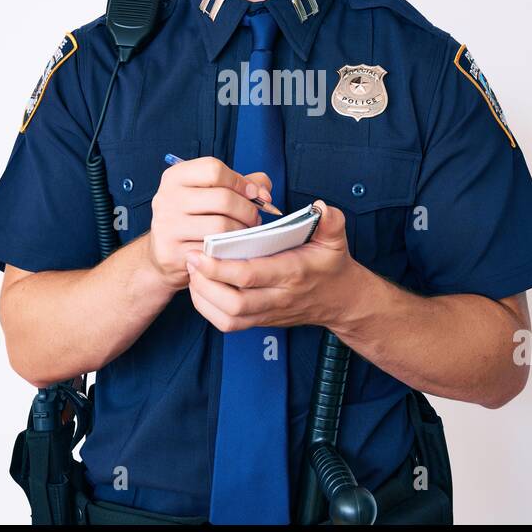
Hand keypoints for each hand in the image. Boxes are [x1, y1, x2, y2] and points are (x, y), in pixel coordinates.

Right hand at [145, 156, 274, 291]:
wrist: (164, 253)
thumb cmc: (194, 218)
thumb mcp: (211, 193)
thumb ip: (240, 184)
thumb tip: (265, 192)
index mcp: (175, 177)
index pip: (213, 169)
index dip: (240, 181)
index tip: (253, 193)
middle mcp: (167, 198)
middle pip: (223, 198)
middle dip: (247, 210)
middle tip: (254, 218)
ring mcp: (168, 226)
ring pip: (221, 225)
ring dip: (242, 231)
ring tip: (245, 233)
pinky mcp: (172, 252)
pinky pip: (213, 250)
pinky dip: (229, 249)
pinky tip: (231, 248)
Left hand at [184, 200, 355, 330]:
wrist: (340, 300)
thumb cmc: (331, 266)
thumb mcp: (336, 239)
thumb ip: (330, 221)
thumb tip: (320, 207)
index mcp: (292, 273)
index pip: (250, 275)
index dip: (219, 266)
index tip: (200, 251)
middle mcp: (278, 297)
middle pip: (233, 301)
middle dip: (205, 282)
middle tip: (191, 259)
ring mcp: (268, 312)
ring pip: (228, 317)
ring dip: (204, 297)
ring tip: (193, 273)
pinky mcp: (261, 321)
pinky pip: (229, 324)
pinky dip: (209, 310)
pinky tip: (202, 289)